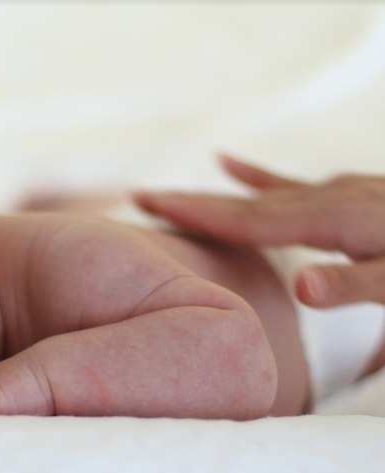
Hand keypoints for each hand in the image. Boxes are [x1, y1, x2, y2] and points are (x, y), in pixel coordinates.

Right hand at [135, 155, 384, 307]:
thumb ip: (356, 283)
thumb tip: (300, 288)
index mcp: (329, 224)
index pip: (247, 220)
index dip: (195, 213)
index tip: (149, 204)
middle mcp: (323, 199)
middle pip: (241, 203)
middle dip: (189, 201)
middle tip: (138, 196)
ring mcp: (334, 191)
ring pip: (256, 195)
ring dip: (211, 195)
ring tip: (170, 193)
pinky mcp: (344, 193)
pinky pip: (286, 183)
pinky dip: (254, 175)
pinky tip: (229, 162)